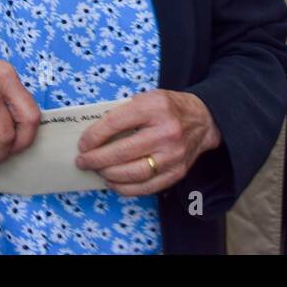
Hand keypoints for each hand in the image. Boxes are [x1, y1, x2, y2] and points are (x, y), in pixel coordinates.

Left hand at [75, 90, 221, 196]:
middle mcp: (166, 132)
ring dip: (109, 175)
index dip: (94, 136)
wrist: (203, 119)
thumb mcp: (146, 98)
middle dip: (96, 159)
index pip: (115, 123)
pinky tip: (114, 183)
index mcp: (154, 107)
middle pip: (123, 151)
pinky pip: (147, 187)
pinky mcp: (178, 172)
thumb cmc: (168, 108)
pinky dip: (126, 188)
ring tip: (98, 171)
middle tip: (83, 162)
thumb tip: (94, 135)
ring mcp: (173, 155)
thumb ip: (123, 113)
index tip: (82, 144)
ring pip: (134, 173)